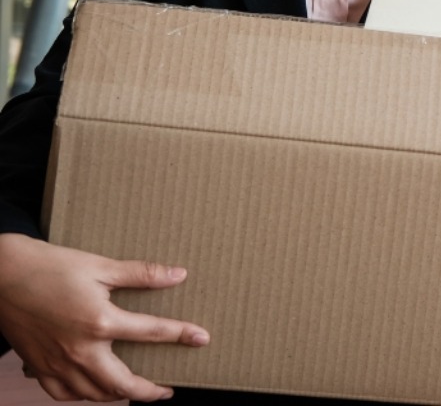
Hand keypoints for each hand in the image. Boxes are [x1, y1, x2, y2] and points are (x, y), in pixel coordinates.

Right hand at [0, 233, 208, 401]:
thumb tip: (178, 275)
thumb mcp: (100, 266)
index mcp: (100, 322)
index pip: (152, 332)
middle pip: (122, 384)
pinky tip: (90, 390)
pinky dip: (81, 397)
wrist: (0, 275)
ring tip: (132, 391)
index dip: (181, 335)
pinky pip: (62, 394)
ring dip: (116, 396)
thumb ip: (141, 274)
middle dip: (148, 391)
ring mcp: (56, 363)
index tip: (201, 339)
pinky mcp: (38, 366)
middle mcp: (79, 350)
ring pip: (92, 395)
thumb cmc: (50, 266)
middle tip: (166, 391)